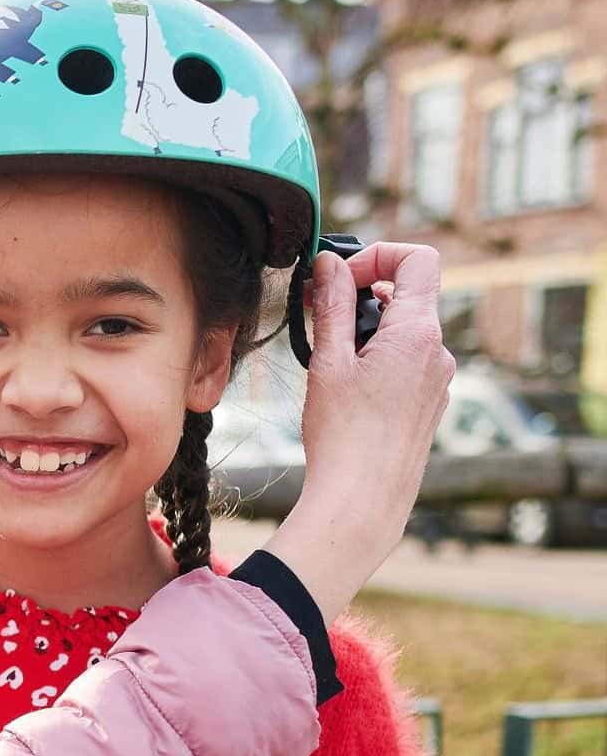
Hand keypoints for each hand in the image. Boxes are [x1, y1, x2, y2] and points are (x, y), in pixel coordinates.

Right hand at [267, 244, 454, 621]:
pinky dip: (378, 357)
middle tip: (318, 312)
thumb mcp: (329, 362)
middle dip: (363, 294)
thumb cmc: (344, 436)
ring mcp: (437, 378)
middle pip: (409, 294)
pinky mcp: (429, 402)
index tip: (339, 278)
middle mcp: (437, 351)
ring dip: (367, 329)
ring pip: (405, 330)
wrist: (364, 499)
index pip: (418, 260)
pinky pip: (407, 360)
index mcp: (417, 333)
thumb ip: (332, 306)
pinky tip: (346, 387)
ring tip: (328, 357)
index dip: (377, 256)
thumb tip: (329, 264)